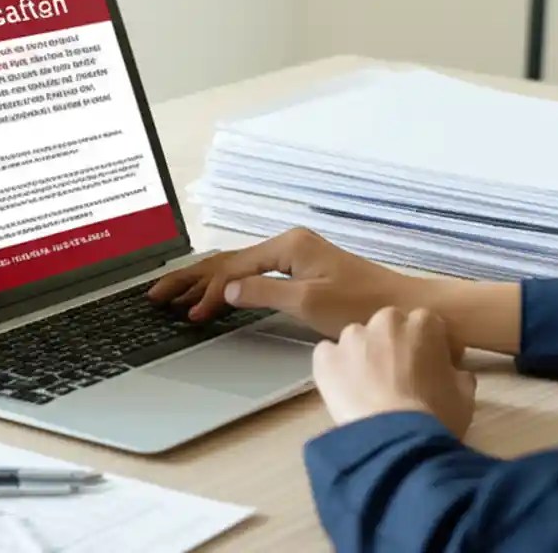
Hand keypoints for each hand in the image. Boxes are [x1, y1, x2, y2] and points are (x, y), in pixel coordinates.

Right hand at [148, 228, 429, 336]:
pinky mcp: (301, 272)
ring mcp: (295, 257)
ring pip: (238, 268)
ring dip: (206, 283)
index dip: (203, 290)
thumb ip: (264, 294)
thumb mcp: (309, 302)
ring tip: (174, 297)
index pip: (232, 267)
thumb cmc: (362, 303)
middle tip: (157, 295)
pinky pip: (254, 275)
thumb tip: (226, 291)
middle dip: (191, 279)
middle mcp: (289, 245)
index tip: (183, 311)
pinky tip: (214, 297)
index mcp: (288, 246)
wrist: (400, 306)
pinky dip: (229, 287)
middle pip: (228, 261)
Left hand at [312, 307, 476, 438]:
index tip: (430, 368)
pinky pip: (328, 354)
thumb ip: (458, 375)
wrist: (395, 442)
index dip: (428, 347)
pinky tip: (343, 389)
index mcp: (423, 324)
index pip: (427, 326)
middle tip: (398, 376)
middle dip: (393, 345)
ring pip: (357, 339)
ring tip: (367, 386)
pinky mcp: (325, 358)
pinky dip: (334, 367)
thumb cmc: (436, 417)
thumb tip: (453, 373)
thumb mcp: (465, 396)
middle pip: (389, 326)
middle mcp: (385, 321)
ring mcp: (352, 338)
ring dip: (363, 354)